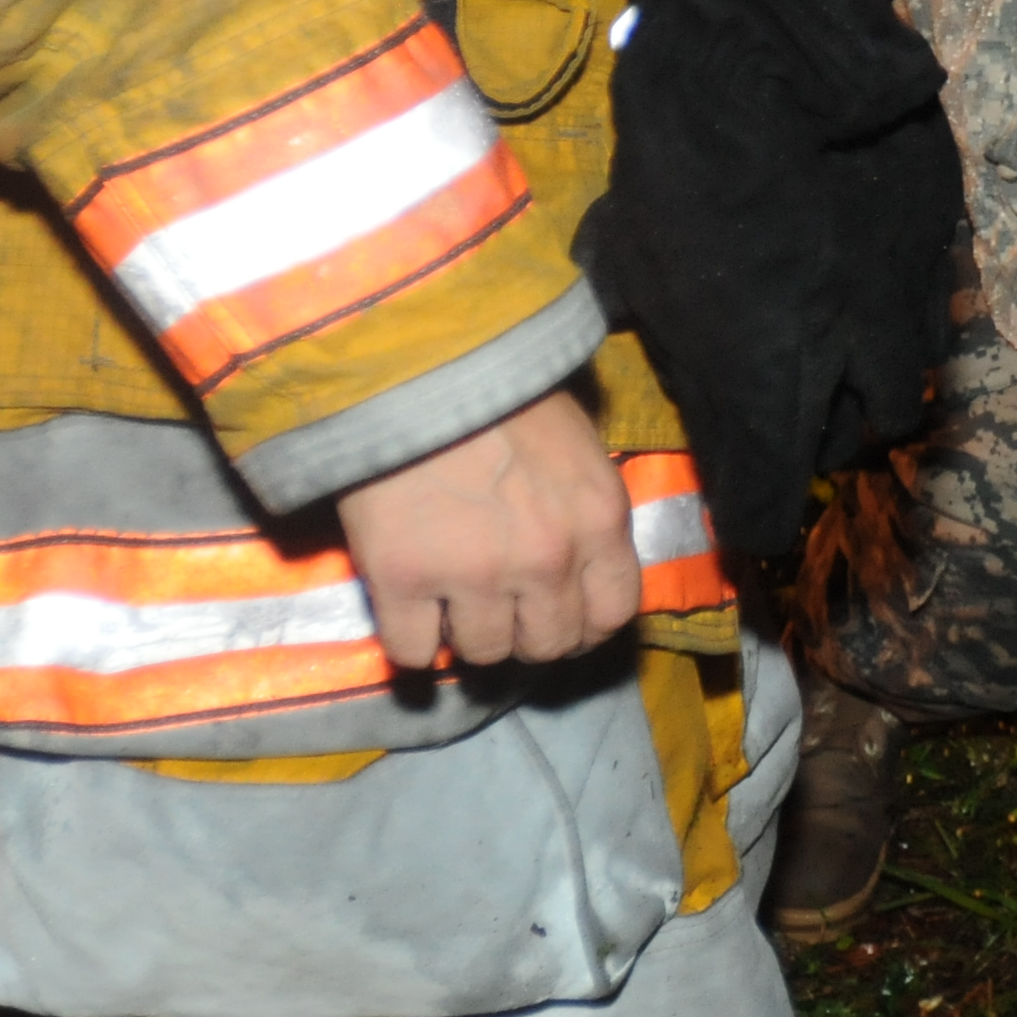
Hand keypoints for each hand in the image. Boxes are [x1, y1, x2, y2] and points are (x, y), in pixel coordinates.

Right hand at [334, 386, 641, 672]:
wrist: (415, 364)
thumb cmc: (501, 393)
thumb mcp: (577, 446)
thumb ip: (584, 511)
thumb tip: (578, 565)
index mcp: (600, 520)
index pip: (612, 613)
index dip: (584, 626)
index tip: (558, 619)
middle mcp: (548, 559)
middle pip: (548, 644)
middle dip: (525, 634)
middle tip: (500, 612)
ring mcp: (476, 574)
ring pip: (483, 652)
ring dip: (467, 635)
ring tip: (451, 602)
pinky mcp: (403, 580)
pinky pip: (413, 652)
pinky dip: (411, 643)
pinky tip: (409, 613)